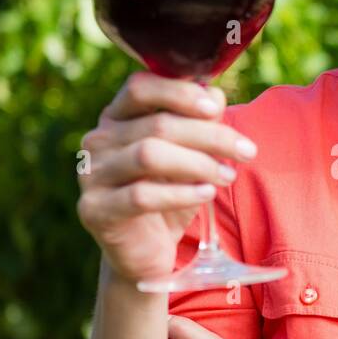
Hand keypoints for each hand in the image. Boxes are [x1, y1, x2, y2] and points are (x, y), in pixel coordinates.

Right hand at [77, 72, 256, 284]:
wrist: (145, 251)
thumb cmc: (168, 194)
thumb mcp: (190, 155)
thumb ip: (199, 122)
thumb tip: (214, 94)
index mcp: (116, 117)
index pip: (140, 87)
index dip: (179, 92)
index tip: (216, 108)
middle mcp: (97, 141)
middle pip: (157, 124)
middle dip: (210, 136)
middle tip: (246, 151)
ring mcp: (91, 175)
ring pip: (149, 156)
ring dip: (198, 163)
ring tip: (228, 176)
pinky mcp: (94, 210)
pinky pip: (141, 195)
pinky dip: (180, 193)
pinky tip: (206, 194)